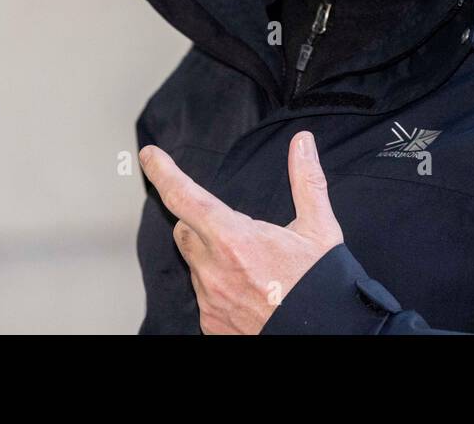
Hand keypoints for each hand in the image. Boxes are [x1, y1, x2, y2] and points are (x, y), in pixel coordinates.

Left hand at [138, 130, 343, 333]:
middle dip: (198, 222)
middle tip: (231, 228)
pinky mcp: (211, 323)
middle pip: (184, 231)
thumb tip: (302, 144)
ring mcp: (210, 300)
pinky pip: (205, 296)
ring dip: (212, 257)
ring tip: (250, 266)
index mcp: (235, 239)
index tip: (148, 156)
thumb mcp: (319, 228)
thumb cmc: (321, 282)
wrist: (325, 329)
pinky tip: (248, 291)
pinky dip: (220, 287)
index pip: (184, 197)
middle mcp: (214, 270)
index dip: (163, 172)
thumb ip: (307, 180)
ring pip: (195, 266)